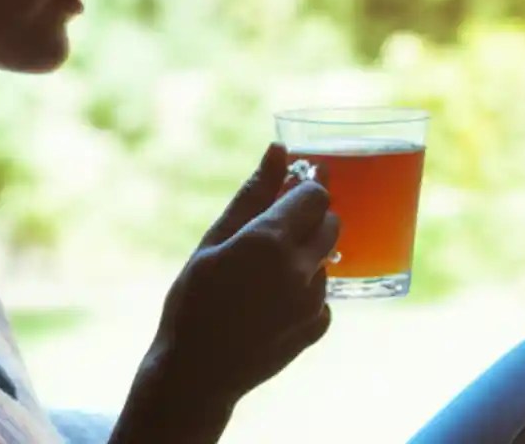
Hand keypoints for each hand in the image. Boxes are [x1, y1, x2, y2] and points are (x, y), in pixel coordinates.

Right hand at [111, 143, 339, 443]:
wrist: (195, 375)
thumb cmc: (193, 302)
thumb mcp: (214, 242)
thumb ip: (253, 194)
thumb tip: (280, 149)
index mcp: (270, 241)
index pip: (315, 195)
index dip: (306, 187)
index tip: (294, 186)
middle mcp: (300, 269)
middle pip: (331, 222)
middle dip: (310, 218)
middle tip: (276, 229)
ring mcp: (313, 302)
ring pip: (326, 258)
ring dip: (305, 255)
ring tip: (262, 276)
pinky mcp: (318, 327)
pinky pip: (323, 293)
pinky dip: (304, 289)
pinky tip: (270, 303)